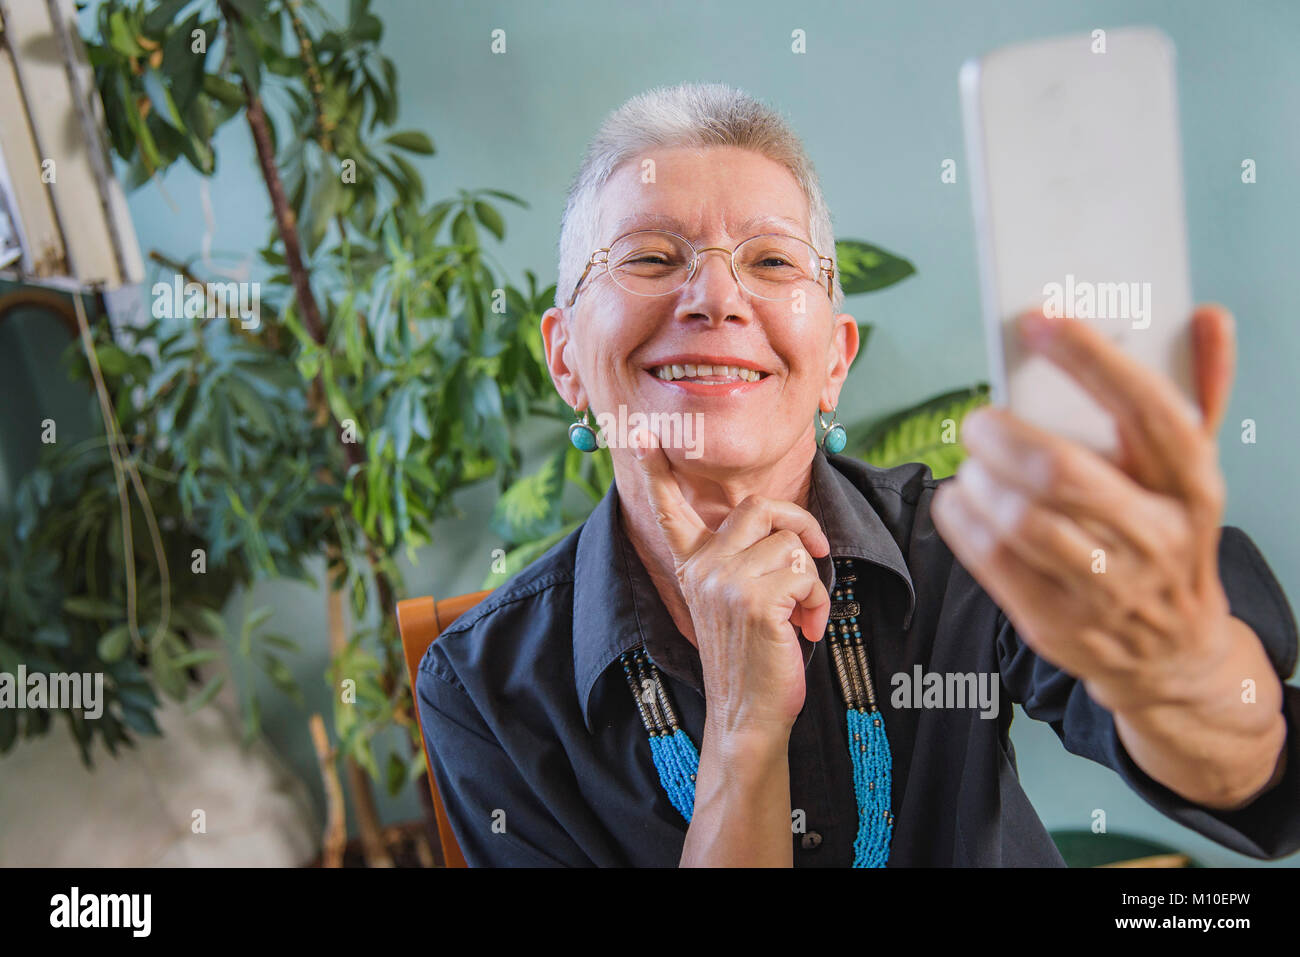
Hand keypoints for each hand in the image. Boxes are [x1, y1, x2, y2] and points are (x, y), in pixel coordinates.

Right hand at [630, 428, 830, 739]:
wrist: (747, 715)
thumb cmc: (750, 658)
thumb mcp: (733, 600)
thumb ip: (741, 560)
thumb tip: (784, 528)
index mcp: (692, 563)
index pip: (668, 507)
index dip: (654, 466)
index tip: (637, 429)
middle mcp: (702, 566)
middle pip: (762, 507)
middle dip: (802, 524)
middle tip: (816, 551)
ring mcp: (725, 581)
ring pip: (793, 545)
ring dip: (812, 582)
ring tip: (802, 615)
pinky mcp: (755, 600)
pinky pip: (805, 572)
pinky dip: (818, 601)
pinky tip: (806, 627)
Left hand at [932, 304, 1240, 713]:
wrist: (1173, 653)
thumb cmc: (1168, 536)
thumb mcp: (1191, 472)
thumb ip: (1197, 393)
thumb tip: (1205, 316)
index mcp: (1193, 486)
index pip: (1148, 409)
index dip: (1089, 358)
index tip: (1038, 319)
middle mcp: (1156, 538)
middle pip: (1062, 471)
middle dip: (1004, 434)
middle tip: (979, 418)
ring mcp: (1107, 589)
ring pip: (1020, 519)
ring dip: (979, 479)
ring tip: (972, 461)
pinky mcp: (1058, 625)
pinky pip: (992, 561)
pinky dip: (962, 520)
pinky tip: (960, 500)